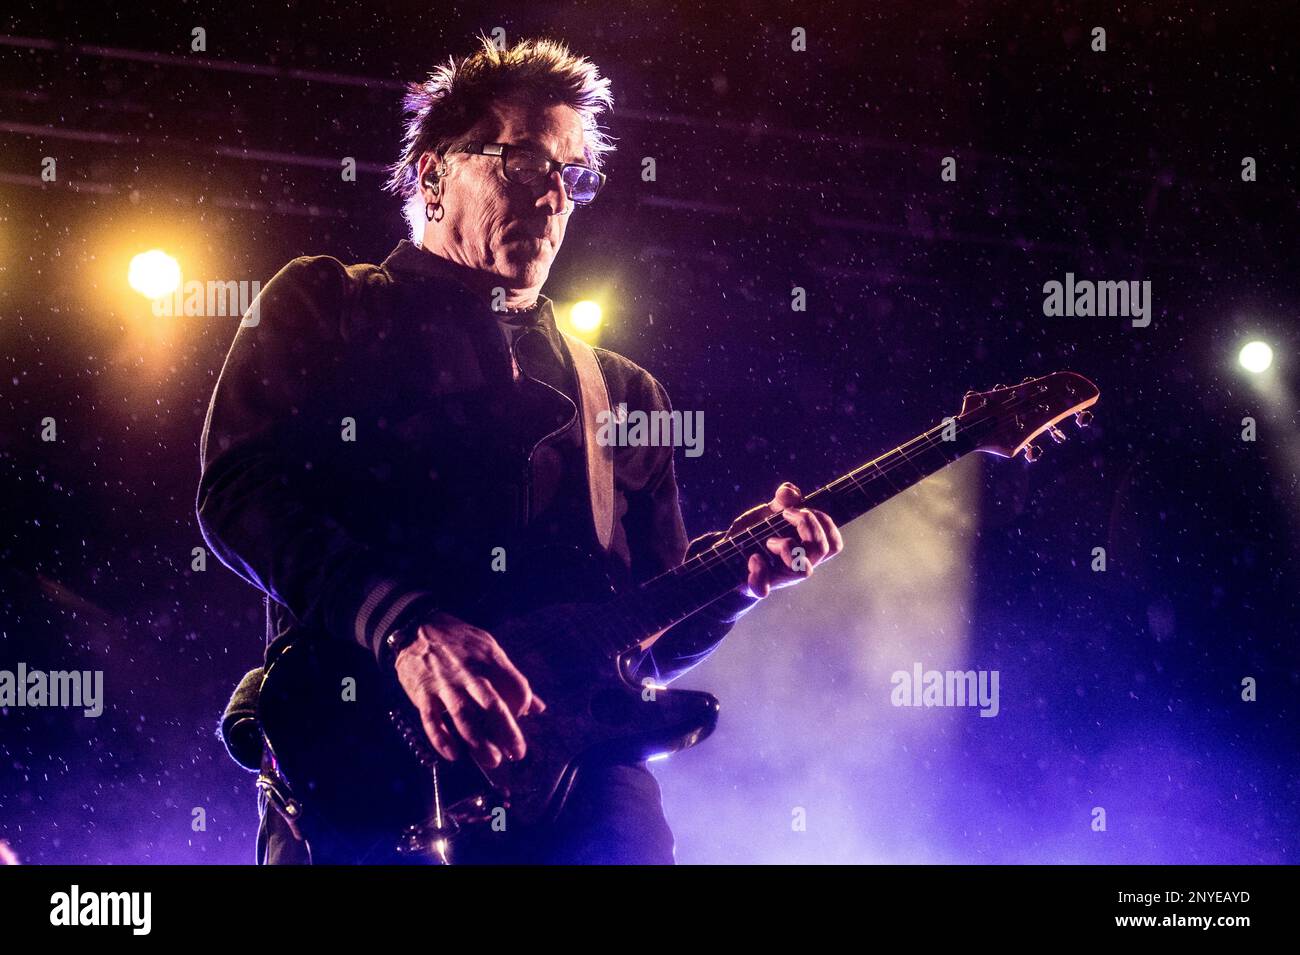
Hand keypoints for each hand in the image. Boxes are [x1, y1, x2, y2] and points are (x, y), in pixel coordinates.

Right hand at [393, 611, 544, 768]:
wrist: (415, 626)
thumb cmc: (458, 641)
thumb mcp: (489, 648)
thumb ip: (513, 679)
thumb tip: (538, 708)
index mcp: (489, 658)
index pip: (516, 685)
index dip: (523, 704)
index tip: (522, 717)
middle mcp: (469, 672)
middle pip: (492, 705)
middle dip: (507, 732)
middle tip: (517, 753)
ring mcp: (444, 684)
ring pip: (463, 716)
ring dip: (478, 741)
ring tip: (492, 760)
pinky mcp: (423, 693)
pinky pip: (432, 720)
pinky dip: (442, 739)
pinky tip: (454, 754)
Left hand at [726, 482, 843, 598]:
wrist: (728, 561)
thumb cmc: (753, 537)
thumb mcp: (766, 515)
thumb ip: (781, 502)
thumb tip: (791, 491)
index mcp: (805, 551)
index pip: (834, 545)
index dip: (825, 523)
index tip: (803, 509)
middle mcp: (799, 566)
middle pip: (823, 549)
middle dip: (807, 524)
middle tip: (786, 514)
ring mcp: (780, 578)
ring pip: (804, 570)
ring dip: (788, 546)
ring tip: (768, 540)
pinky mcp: (758, 586)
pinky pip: (763, 588)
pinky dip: (758, 570)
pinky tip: (753, 558)